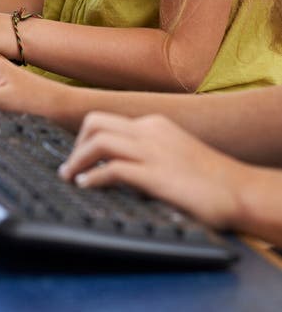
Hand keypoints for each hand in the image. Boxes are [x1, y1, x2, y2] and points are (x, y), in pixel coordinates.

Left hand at [58, 112, 248, 229]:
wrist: (242, 191)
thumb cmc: (212, 180)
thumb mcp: (175, 154)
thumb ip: (149, 154)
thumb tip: (118, 168)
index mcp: (154, 125)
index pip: (107, 120)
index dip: (85, 138)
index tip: (76, 157)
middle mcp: (150, 131)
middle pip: (95, 121)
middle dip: (75, 144)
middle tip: (69, 168)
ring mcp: (153, 151)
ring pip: (98, 140)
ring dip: (77, 159)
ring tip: (70, 178)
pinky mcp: (156, 175)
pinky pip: (112, 168)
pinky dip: (93, 177)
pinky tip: (86, 186)